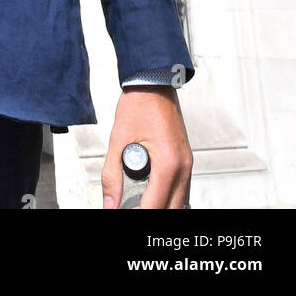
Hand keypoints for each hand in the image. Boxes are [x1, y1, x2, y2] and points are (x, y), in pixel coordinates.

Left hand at [102, 86, 191, 208]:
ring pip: (180, 202)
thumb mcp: (118, 139)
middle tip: (132, 209)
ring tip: (139, 204)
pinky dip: (169, 196)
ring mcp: (187, 163)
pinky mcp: (185, 159)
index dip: (138, 214)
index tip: (122, 212)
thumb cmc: (139, 102)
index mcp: (168, 163)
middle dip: (152, 212)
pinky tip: (153, 194)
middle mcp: (183, 166)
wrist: (153, 80)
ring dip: (162, 206)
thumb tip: (109, 202)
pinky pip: (181, 188)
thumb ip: (112, 175)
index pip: (155, 206)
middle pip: (173, 210)